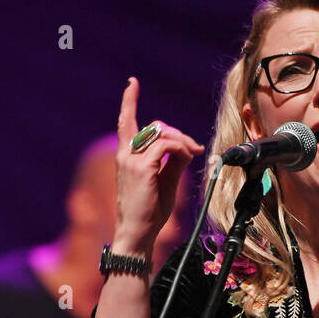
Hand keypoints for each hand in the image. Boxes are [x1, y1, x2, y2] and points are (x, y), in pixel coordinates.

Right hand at [113, 77, 203, 253]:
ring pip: (161, 134)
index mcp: (126, 157)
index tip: (132, 83)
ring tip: (193, 153)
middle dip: (176, 133)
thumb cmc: (149, 213)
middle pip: (153, 127)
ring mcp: (131, 160)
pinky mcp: (142, 168)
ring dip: (182, 141)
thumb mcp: (164, 183)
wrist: (137, 234)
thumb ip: (173, 163)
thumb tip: (186, 149)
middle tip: (193, 148)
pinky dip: (181, 148)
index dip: (129, 101)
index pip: (125, 122)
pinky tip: (189, 156)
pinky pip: (167, 146)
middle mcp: (125, 154)